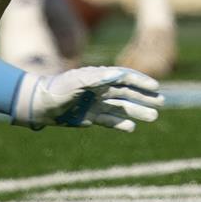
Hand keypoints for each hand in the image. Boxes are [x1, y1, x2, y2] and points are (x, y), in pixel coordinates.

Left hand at [13, 65, 163, 131]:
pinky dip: (121, 123)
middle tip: (161, 103)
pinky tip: (132, 127)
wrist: (39, 105)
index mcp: (99, 77)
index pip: (125, 77)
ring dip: (137, 111)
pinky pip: (110, 120)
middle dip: (144, 97)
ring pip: (122, 107)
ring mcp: (96, 103)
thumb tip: (118, 74)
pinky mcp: (90, 116)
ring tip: (153, 116)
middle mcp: (101, 89)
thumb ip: (97, 78)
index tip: (155, 87)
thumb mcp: (76, 82)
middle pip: (127, 93)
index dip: (141, 81)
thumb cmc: (57, 89)